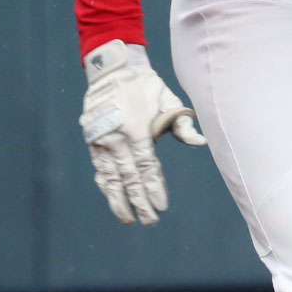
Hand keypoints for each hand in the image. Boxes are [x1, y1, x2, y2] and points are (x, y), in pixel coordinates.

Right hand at [79, 39, 206, 224]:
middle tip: (150, 221)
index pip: (146, 167)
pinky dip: (106, 186)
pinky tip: (113, 199)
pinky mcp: (92, 141)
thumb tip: (200, 142)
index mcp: (136, 130)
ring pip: (110, 178)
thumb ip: (182, 123)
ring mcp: (100, 141)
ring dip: (118, 201)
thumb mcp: (168, 100)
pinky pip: (99, 169)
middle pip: (129, 178)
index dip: (153, 188)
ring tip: (128, 219)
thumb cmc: (146, 87)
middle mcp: (116, 139)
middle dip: (139, 202)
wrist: (111, 70)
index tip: (161, 206)